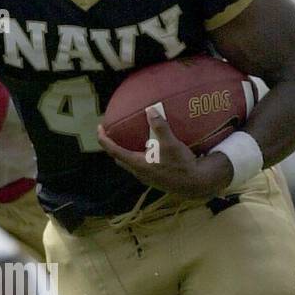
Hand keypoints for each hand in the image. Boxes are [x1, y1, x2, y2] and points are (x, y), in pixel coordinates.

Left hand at [97, 112, 232, 200]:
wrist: (195, 184)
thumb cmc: (182, 165)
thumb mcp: (171, 144)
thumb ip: (160, 127)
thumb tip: (151, 110)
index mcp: (138, 164)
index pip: (114, 151)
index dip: (104, 140)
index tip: (99, 128)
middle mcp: (139, 172)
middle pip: (119, 159)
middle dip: (113, 147)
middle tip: (111, 134)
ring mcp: (147, 177)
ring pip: (130, 163)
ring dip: (126, 152)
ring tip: (128, 139)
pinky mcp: (155, 178)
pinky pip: (141, 165)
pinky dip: (139, 156)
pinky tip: (149, 148)